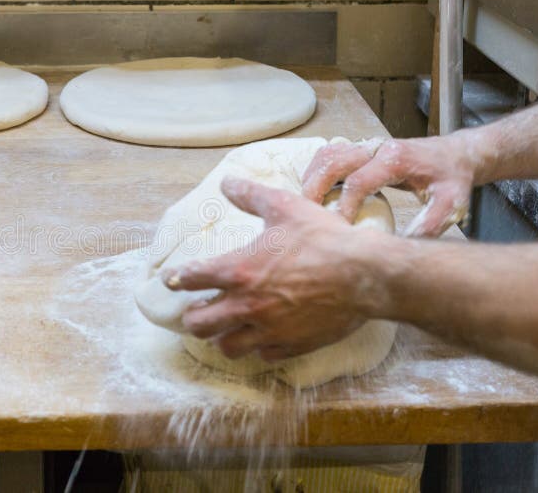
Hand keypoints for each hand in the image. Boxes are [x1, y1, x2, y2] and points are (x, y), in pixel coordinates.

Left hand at [163, 177, 393, 361]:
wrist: (366, 274)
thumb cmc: (324, 238)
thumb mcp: (285, 206)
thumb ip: (251, 195)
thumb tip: (227, 182)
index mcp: (239, 270)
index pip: (191, 279)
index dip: (176, 279)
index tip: (172, 280)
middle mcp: (247, 305)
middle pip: (199, 324)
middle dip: (192, 317)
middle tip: (197, 309)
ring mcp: (268, 330)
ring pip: (226, 347)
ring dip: (220, 336)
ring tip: (223, 327)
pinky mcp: (291, 345)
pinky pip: (262, 355)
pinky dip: (257, 347)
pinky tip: (260, 336)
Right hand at [301, 136, 474, 236]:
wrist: (455, 155)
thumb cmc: (452, 178)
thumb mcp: (451, 204)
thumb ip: (430, 225)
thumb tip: (402, 248)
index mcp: (396, 159)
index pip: (358, 181)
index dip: (344, 205)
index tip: (340, 228)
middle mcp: (377, 147)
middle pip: (333, 161)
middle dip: (316, 188)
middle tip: (308, 215)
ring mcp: (367, 144)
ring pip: (327, 154)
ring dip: (312, 177)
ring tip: (306, 204)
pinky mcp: (361, 148)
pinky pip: (330, 154)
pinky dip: (317, 171)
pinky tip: (316, 193)